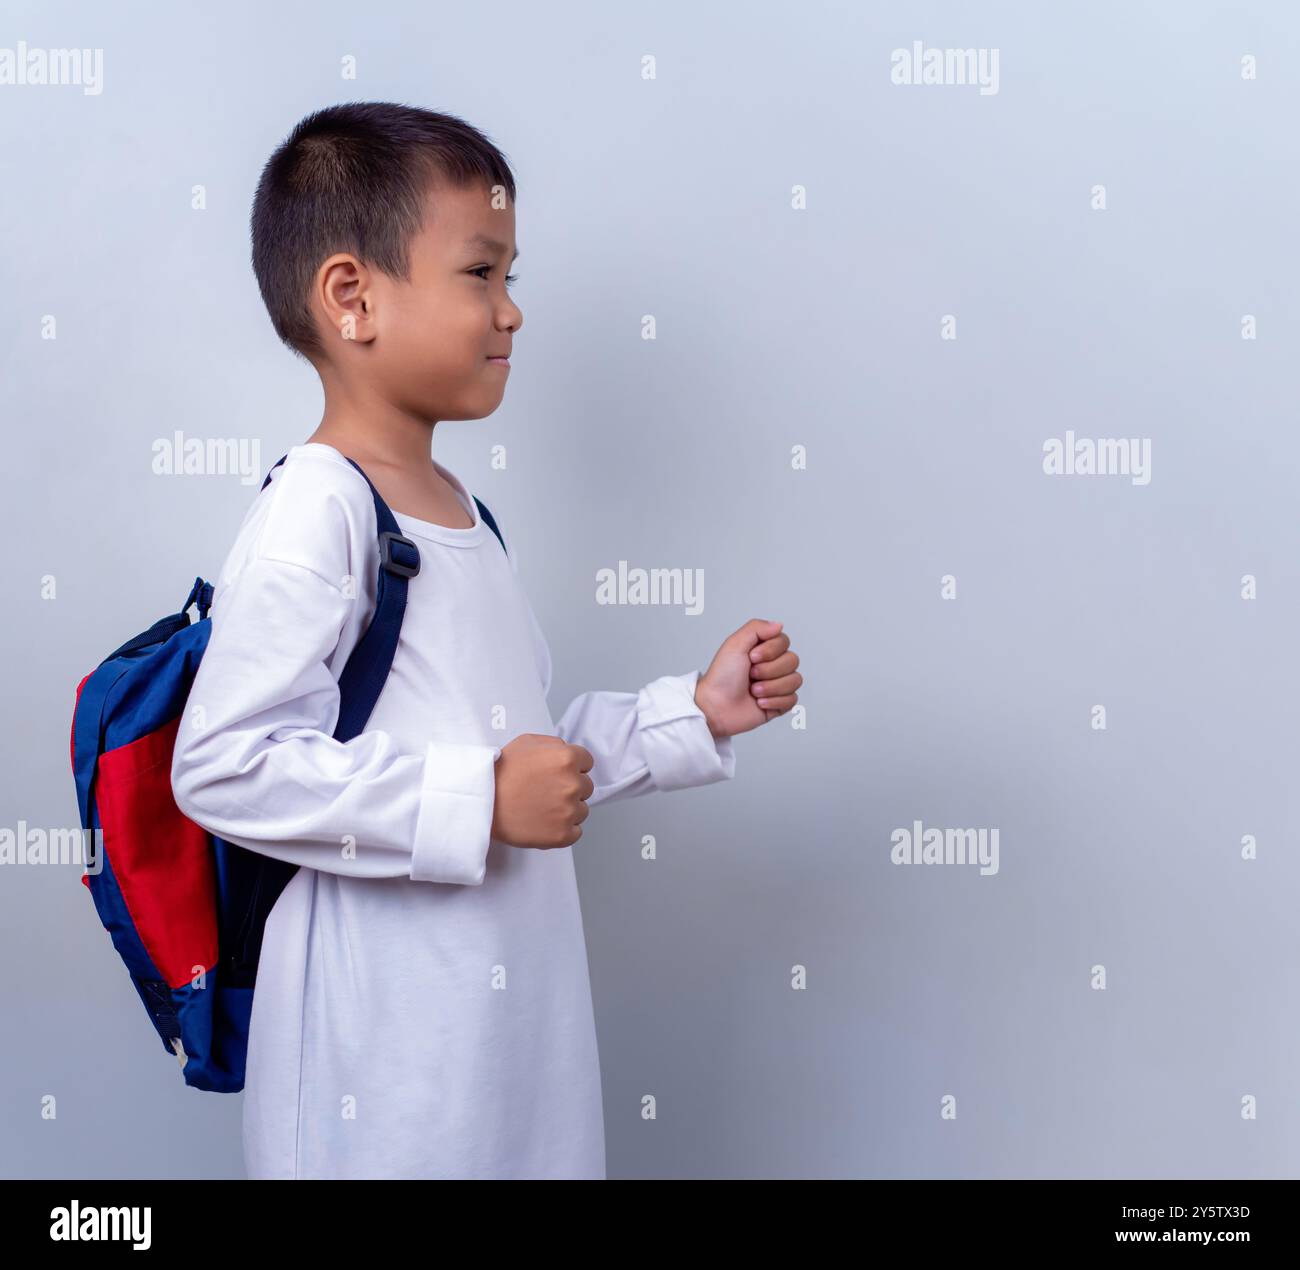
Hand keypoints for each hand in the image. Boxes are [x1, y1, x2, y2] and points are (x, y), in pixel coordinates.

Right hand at [491, 733, 594, 848]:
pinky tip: (544, 822)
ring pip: (581, 810)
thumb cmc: (500, 772)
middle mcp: (572, 784)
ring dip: (567, 809)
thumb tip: (567, 751)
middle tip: (546, 791)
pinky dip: (563, 829)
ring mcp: (568, 811)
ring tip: (542, 807)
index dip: (572, 767)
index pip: (587, 762)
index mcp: (566, 758)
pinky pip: (575, 832)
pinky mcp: (562, 834)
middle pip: (586, 787)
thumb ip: (554, 744)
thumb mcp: (526, 742)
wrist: (482, 803)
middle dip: (569, 788)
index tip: (558, 774)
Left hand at [693, 618, 801, 737]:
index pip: (784, 642)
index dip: (770, 651)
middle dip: (769, 670)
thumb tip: (779, 625)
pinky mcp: (779, 704)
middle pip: (792, 660)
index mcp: (762, 649)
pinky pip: (792, 699)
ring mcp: (777, 685)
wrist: (716, 706)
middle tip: (751, 675)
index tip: (751, 657)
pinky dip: (774, 701)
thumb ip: (757, 628)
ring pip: (795, 680)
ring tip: (753, 690)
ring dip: (771, 687)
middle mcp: (772, 665)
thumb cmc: (721, 677)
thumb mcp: (735, 644)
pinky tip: (759, 703)